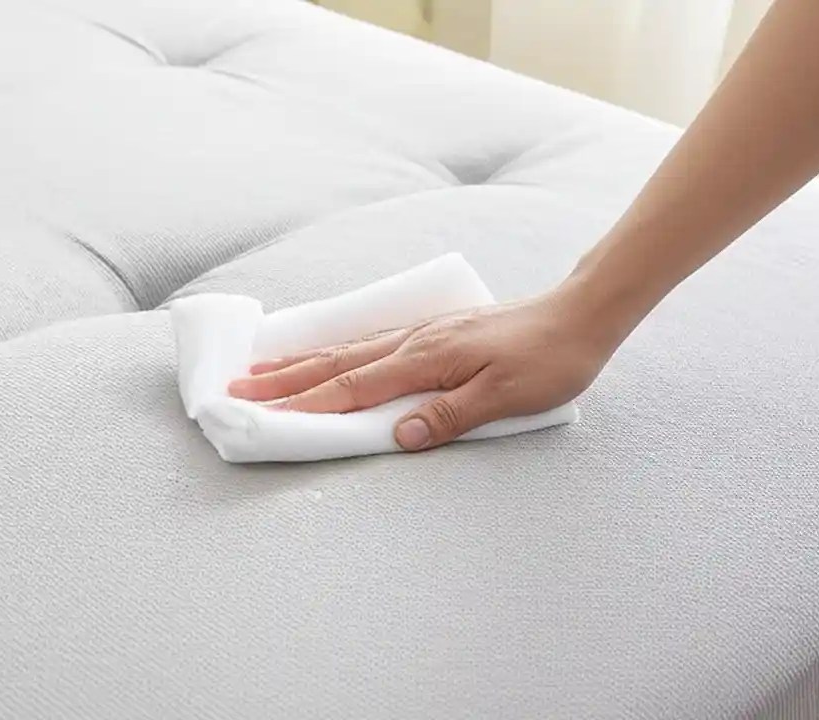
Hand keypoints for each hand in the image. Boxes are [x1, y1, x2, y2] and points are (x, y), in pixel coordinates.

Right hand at [227, 284, 626, 450]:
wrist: (581, 313)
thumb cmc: (550, 359)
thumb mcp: (506, 396)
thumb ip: (449, 414)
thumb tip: (397, 434)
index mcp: (426, 359)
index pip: (353, 387)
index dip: (306, 402)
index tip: (262, 411)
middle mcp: (414, 342)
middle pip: (336, 363)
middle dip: (284, 378)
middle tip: (237, 386)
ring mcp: (422, 333)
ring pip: (348, 349)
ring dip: (302, 361)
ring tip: (262, 366)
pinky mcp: (433, 332)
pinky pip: (368, 341)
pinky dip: (335, 349)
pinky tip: (327, 353)